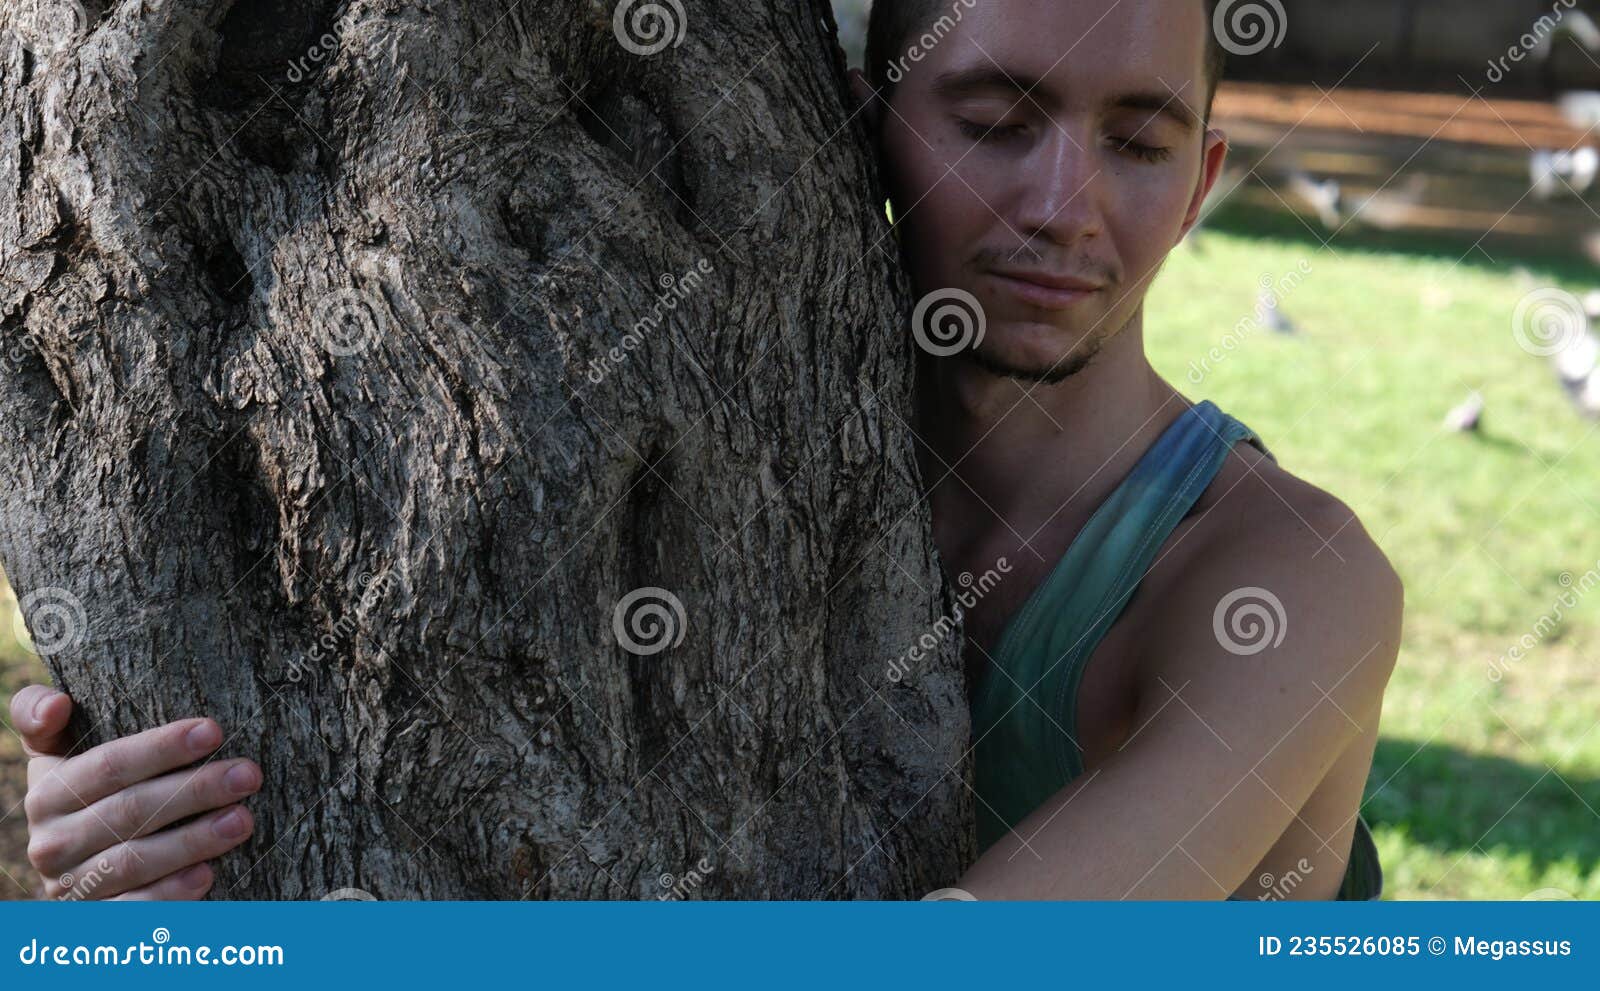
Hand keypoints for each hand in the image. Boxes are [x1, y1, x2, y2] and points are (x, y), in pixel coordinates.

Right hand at [10, 684, 260, 899]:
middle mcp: (52, 842)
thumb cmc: (82, 793)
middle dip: (195, 790)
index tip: (214, 731)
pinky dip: (168, 894)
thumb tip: (56, 703)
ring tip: (242, 821)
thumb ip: (41, 718)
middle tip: (248, 775)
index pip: (108, 766)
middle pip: (130, 811)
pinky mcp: (93, 921)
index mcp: (47, 793)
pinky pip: (132, 910)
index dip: (160, 748)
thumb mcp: (55, 754)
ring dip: (193, 841)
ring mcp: (71, 886)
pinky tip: (207, 875)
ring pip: (134, 861)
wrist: (71, 869)